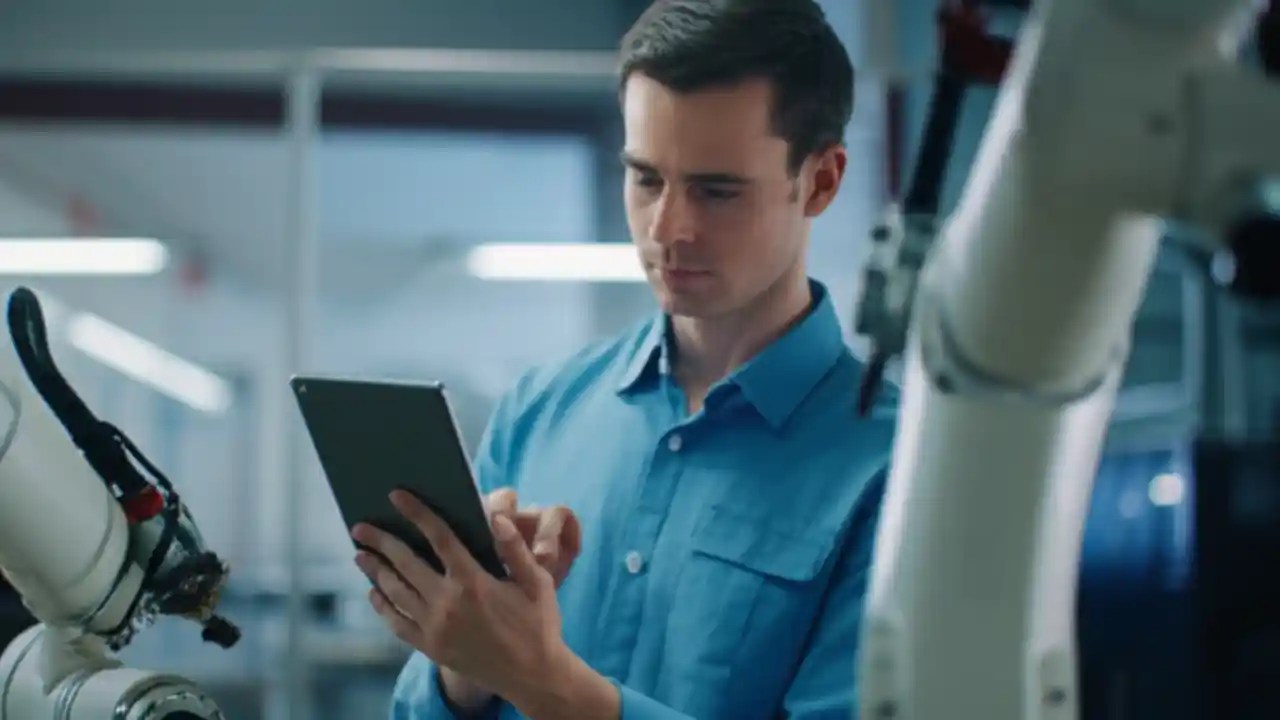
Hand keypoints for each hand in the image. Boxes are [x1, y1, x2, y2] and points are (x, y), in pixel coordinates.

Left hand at [354, 491, 617, 718]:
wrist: (532, 676)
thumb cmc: (538, 624)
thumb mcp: (537, 583)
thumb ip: (515, 549)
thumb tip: (497, 517)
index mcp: (473, 582)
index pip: (439, 538)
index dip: (417, 513)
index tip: (397, 496)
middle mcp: (448, 603)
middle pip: (405, 563)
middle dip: (381, 541)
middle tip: (360, 527)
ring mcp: (435, 627)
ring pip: (395, 591)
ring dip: (376, 570)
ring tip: (361, 555)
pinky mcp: (431, 647)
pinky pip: (397, 622)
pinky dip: (382, 605)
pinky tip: (375, 592)